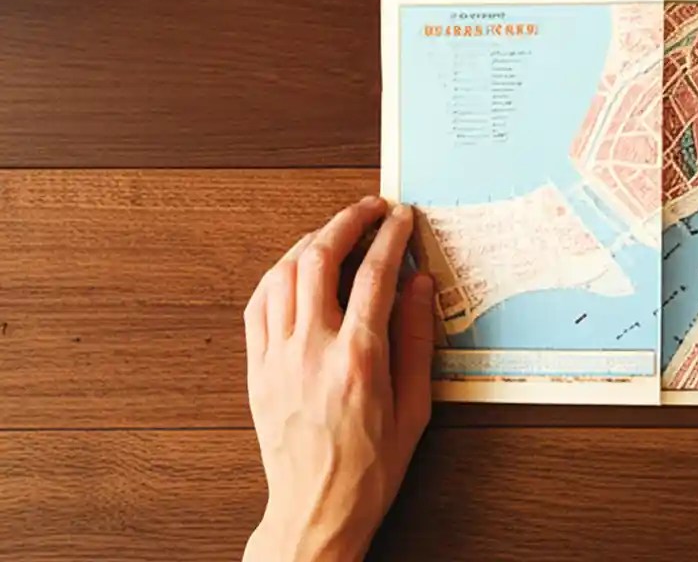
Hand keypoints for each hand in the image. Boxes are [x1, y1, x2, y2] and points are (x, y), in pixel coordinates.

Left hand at [242, 197, 436, 561]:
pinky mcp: (257, 367)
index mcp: (358, 359)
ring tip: (337, 230)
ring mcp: (278, 356)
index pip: (374, 273)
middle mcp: (312, 349)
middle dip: (348, 221)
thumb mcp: (416, 407)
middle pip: (321, 257)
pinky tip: (296, 266)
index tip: (403, 218)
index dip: (391, 236)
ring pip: (285, 272)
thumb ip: (418, 340)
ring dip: (312, 239)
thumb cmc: (370, 468)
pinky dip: (279, 273)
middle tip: (371, 208)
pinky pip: (259, 302)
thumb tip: (420, 286)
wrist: (317, 509)